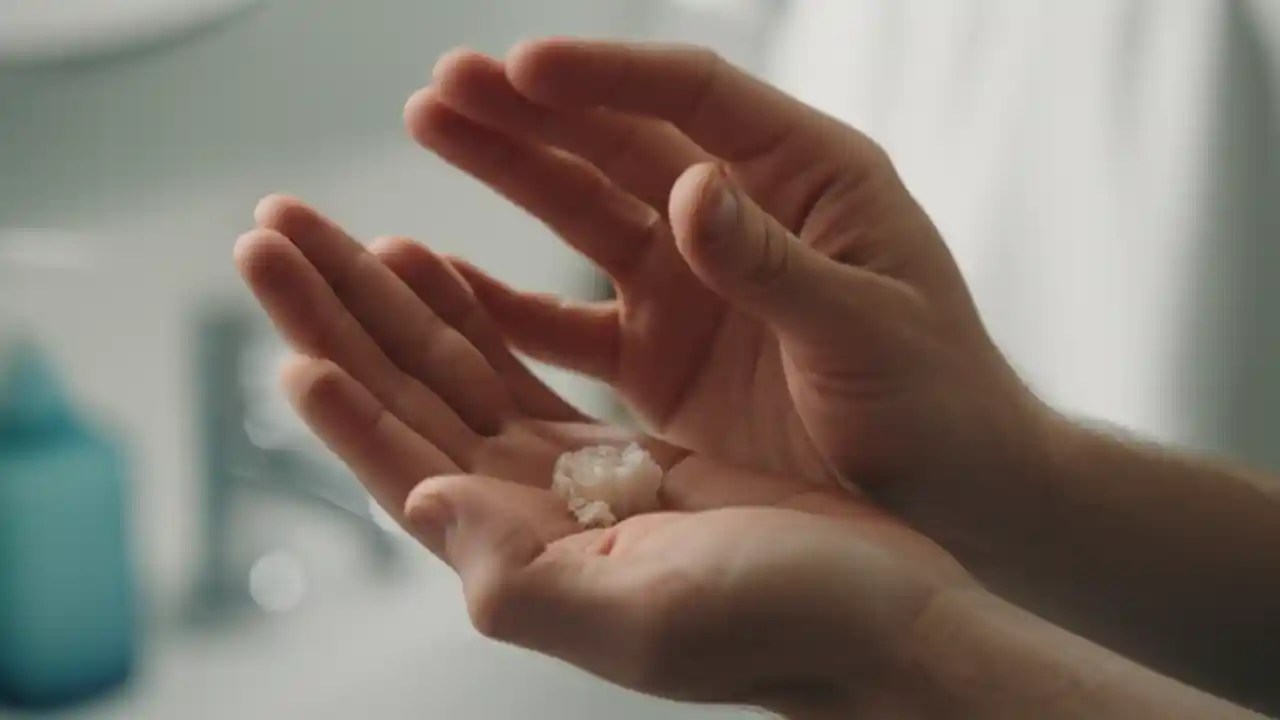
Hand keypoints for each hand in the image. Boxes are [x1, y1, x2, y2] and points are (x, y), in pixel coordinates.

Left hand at [233, 198, 971, 715]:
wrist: (879, 613)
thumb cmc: (785, 624)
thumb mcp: (651, 619)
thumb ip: (524, 577)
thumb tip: (421, 504)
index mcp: (524, 557)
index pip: (401, 461)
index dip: (340, 390)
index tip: (287, 311)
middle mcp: (528, 517)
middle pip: (407, 400)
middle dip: (338, 315)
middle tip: (276, 233)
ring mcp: (569, 480)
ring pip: (455, 373)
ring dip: (392, 303)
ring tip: (342, 234)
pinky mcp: (618, 449)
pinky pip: (520, 367)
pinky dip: (475, 313)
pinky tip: (443, 266)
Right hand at [406, 41, 1054, 508]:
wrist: (946, 499)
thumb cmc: (936, 403)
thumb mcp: (868, 330)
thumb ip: (776, 264)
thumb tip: (690, 187)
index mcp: (809, 181)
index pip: (696, 101)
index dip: (607, 78)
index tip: (522, 68)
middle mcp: (738, 219)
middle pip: (619, 143)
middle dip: (531, 112)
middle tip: (446, 84)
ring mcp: (691, 287)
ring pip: (583, 213)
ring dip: (508, 173)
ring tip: (432, 126)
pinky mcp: (660, 356)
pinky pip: (569, 321)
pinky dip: (508, 304)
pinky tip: (443, 276)